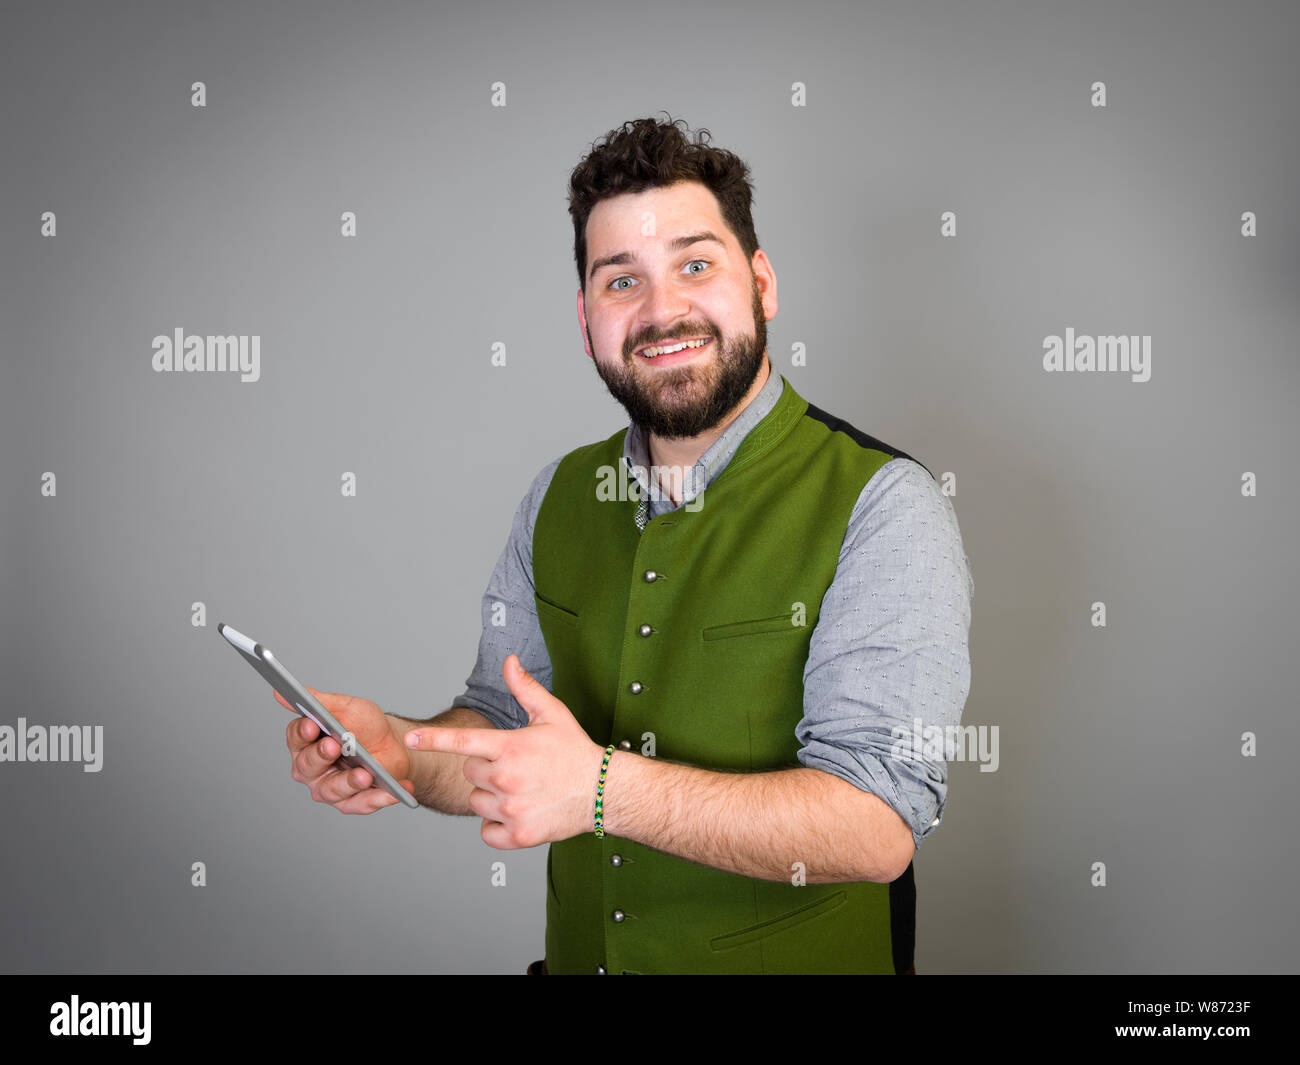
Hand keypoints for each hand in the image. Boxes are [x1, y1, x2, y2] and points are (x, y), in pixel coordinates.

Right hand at [279, 686, 415, 814]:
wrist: (391, 743)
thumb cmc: (364, 725)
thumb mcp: (344, 707)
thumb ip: (317, 701)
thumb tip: (281, 693)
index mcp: (305, 743)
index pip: (296, 738)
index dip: (303, 732)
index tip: (312, 725)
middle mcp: (311, 769)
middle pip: (307, 766)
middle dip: (321, 756)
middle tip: (335, 745)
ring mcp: (328, 788)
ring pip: (331, 790)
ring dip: (349, 782)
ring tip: (365, 774)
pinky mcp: (350, 803)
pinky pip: (361, 804)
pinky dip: (378, 798)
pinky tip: (393, 792)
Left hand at [402, 654, 605, 847]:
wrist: (602, 791)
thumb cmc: (574, 751)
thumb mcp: (551, 713)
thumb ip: (524, 688)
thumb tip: (508, 661)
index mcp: (510, 747)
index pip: (461, 742)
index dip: (432, 739)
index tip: (410, 739)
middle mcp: (507, 778)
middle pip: (469, 773)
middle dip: (486, 769)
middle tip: (516, 768)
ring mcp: (511, 809)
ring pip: (476, 803)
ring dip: (491, 798)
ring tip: (521, 790)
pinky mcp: (518, 835)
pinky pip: (486, 832)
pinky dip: (496, 826)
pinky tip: (517, 813)